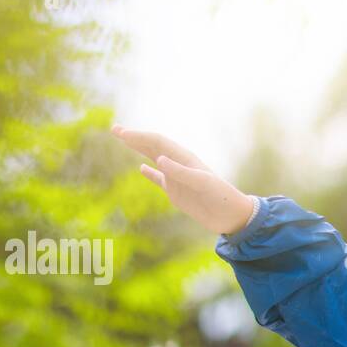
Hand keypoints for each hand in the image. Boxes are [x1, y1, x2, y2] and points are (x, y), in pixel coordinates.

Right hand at [111, 125, 256, 235]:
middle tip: (114, 129)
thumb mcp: (202, 184)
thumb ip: (181, 172)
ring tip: (124, 140)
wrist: (232, 216)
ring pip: (154, 159)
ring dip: (139, 149)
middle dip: (134, 137)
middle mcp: (179, 165)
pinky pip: (160, 180)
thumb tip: (158, 159)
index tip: (122, 134)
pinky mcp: (177, 192)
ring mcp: (177, 178)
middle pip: (153, 146)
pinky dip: (150, 173)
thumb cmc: (221, 197)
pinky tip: (141, 168)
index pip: (158, 142)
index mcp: (185, 159)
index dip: (140, 137)